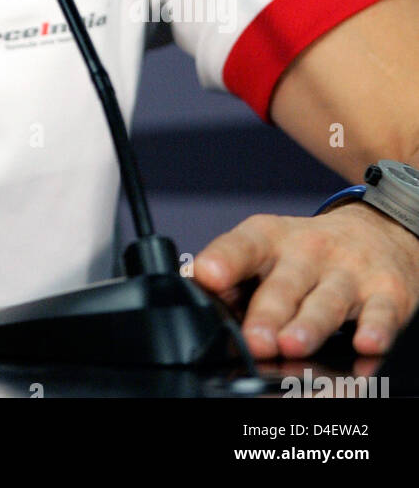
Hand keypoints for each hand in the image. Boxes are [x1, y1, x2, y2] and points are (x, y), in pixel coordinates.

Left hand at [193, 202, 418, 358]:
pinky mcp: (385, 293)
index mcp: (269, 240)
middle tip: (253, 338)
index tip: (206, 275)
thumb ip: (232, 273)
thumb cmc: (306, 252)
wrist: (375, 233)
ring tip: (292, 345)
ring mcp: (348, 272)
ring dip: (309, 325)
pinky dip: (374, 330)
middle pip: (284, 284)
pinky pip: (381, 314)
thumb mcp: (266, 250)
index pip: (242, 246)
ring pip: (327, 302)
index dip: (223, 260)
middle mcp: (308, 252)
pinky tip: (365, 345)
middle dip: (267, 312)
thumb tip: (192, 289)